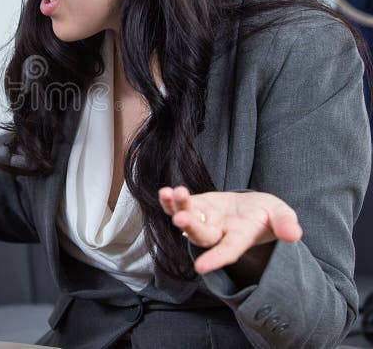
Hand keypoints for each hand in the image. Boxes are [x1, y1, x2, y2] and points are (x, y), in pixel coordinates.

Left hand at [158, 186, 302, 274]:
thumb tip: (295, 235)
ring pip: (188, 219)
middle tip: (181, 219)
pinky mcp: (195, 206)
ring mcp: (204, 220)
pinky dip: (170, 201)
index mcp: (240, 238)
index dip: (216, 258)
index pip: (229, 250)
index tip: (201, 267)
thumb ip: (285, 224)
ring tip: (174, 193)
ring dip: (178, 208)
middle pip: (203, 235)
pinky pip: (178, 207)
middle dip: (192, 227)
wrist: (251, 208)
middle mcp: (218, 233)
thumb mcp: (280, 214)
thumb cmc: (267, 215)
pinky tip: (165, 192)